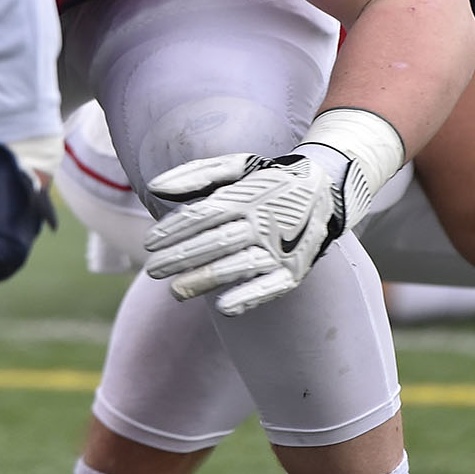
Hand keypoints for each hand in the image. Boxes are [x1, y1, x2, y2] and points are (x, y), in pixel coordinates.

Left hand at [141, 143, 352, 317]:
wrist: (325, 190)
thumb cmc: (268, 179)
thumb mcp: (235, 166)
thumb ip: (194, 174)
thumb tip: (153, 187)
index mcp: (245, 196)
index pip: (203, 215)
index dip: (173, 230)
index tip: (149, 243)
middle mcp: (262, 221)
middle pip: (215, 241)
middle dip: (180, 257)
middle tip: (152, 270)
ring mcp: (279, 247)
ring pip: (238, 265)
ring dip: (205, 279)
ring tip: (175, 291)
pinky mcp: (294, 270)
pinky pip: (271, 286)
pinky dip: (249, 297)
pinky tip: (224, 307)